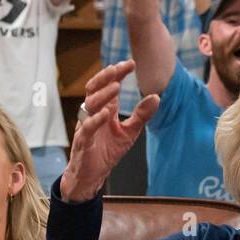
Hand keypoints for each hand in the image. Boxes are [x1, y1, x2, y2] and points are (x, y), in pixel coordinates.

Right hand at [62, 61, 158, 202]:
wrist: (91, 176)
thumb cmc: (107, 152)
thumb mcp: (130, 132)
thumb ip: (141, 115)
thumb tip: (156, 97)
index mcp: (104, 109)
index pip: (107, 86)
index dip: (117, 73)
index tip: (131, 63)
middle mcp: (92, 114)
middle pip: (94, 89)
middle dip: (105, 77)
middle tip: (118, 68)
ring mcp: (86, 127)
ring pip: (89, 105)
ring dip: (103, 95)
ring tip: (116, 87)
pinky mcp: (83, 142)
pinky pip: (87, 129)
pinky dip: (95, 120)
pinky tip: (106, 114)